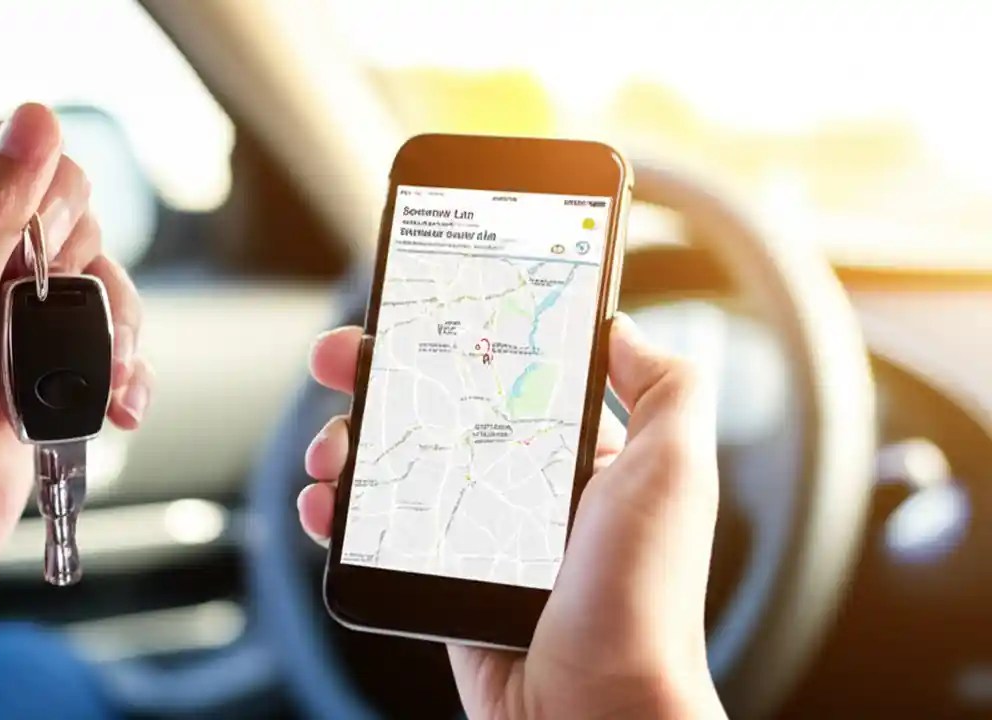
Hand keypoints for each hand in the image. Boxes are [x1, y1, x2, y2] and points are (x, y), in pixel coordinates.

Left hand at [0, 103, 151, 716]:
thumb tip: (36, 120)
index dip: (40, 189)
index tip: (45, 255)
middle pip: (59, 211)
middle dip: (84, 269)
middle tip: (58, 324)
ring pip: (92, 274)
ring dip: (115, 325)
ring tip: (108, 378)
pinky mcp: (31, 361)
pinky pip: (100, 333)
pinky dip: (121, 365)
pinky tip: (120, 402)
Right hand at [297, 314, 724, 718]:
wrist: (594, 711)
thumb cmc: (644, 597)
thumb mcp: (675, 471)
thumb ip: (666, 388)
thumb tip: (620, 326)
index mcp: (576, 455)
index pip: (504, 373)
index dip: (453, 338)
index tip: (409, 315)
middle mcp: (523, 487)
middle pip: (433, 410)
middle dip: (377, 379)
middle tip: (337, 362)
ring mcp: (474, 534)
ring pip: (394, 466)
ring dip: (348, 444)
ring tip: (330, 451)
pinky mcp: (437, 578)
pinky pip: (378, 531)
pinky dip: (339, 511)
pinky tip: (324, 503)